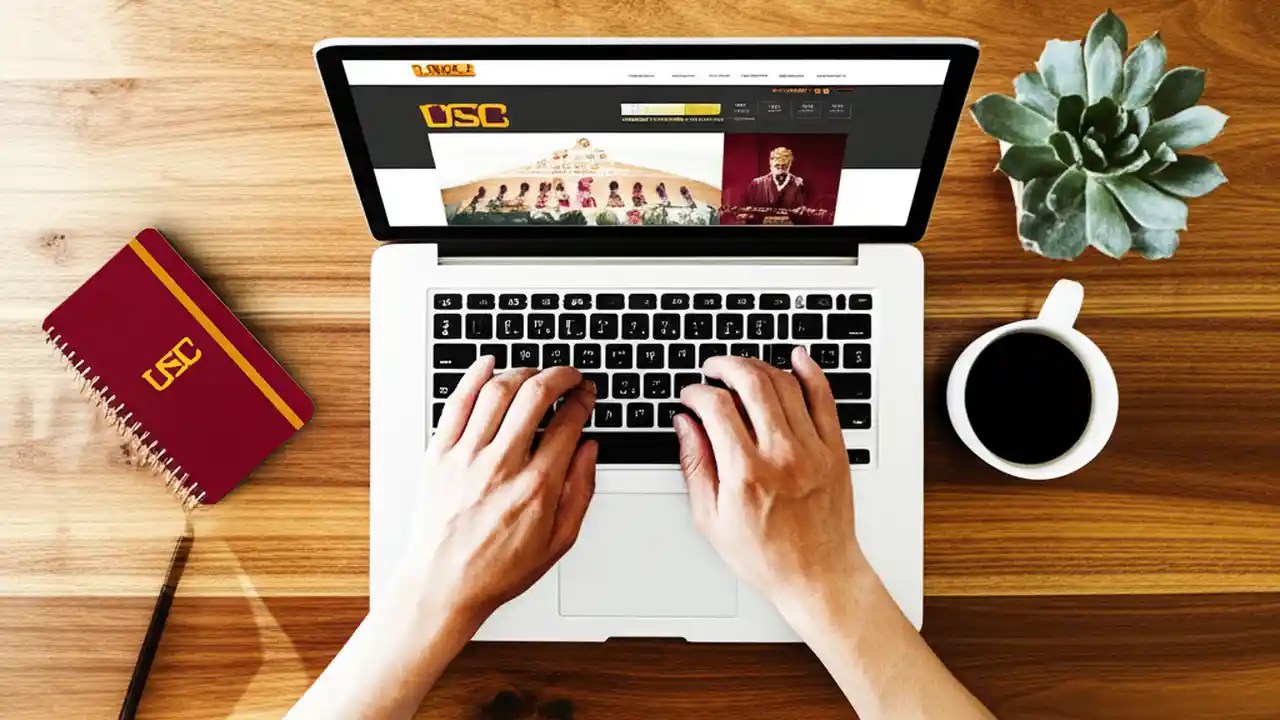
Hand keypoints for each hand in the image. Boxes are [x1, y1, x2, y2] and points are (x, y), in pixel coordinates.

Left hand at [393, 357, 598, 626]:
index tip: (586, 395)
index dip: (583, 401)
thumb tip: (590, 449)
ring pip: (497, 391)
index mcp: (536, 488)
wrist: (443, 584)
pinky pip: (457, 402)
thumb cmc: (497, 569)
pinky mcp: (438, 455)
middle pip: (535, 395)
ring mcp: (466, 457)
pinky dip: (474, 376)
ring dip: (523, 372)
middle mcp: (501, 466)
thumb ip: (580, 490)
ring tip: (535, 374)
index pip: (568, 424)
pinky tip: (489, 364)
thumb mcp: (558, 540)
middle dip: (559, 376)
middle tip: (568, 375)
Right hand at [673, 348, 869, 616]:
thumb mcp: (711, 519)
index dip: (697, 392)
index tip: (690, 395)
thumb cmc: (765, 555)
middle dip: (725, 366)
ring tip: (743, 370)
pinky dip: (810, 372)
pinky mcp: (834, 449)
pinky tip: (796, 359)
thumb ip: (695, 465)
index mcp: (745, 473)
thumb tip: (685, 424)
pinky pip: (824, 397)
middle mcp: (780, 455)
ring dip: (759, 366)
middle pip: (751, 383)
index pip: (716, 407)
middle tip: (713, 369)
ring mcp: (812, 449)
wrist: (817, 575)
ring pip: (785, 383)